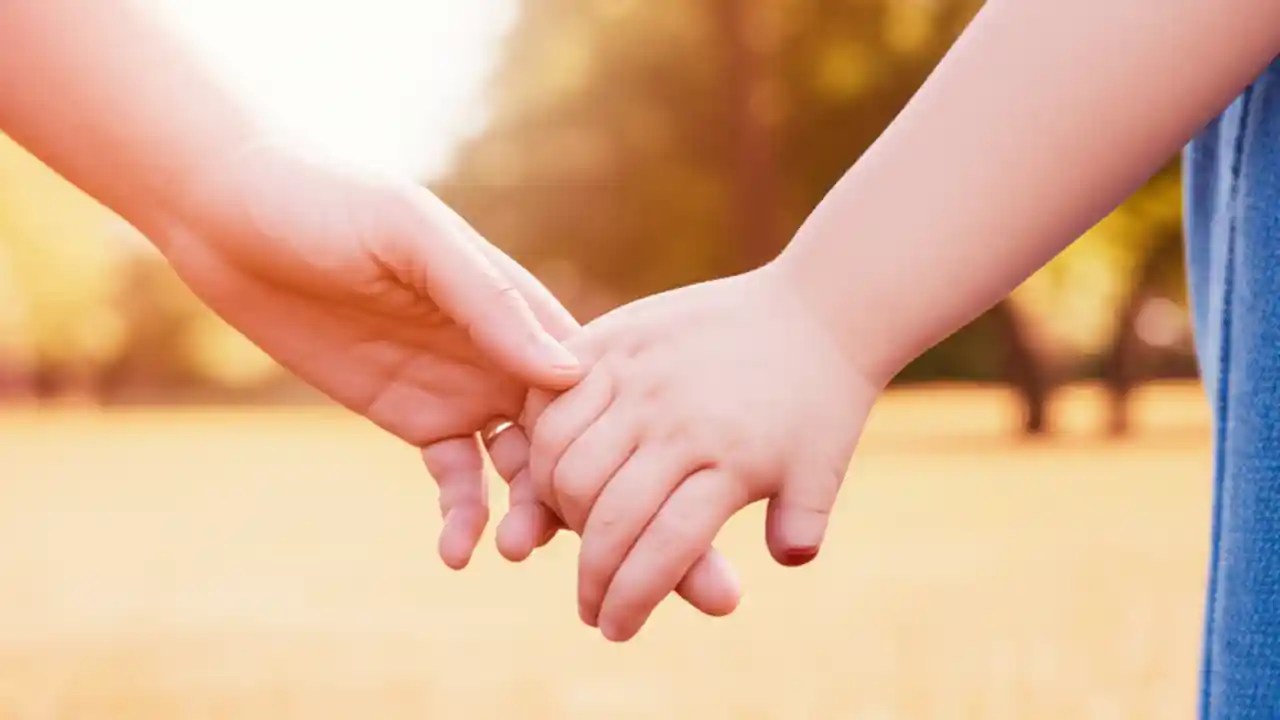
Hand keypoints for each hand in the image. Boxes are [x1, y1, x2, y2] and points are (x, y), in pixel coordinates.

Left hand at [149, 139, 740, 617]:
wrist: (235, 218)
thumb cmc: (331, 204)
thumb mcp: (414, 237)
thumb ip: (488, 301)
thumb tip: (573, 371)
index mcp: (525, 309)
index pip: (601, 389)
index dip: (644, 445)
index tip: (687, 498)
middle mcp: (508, 356)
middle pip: (585, 442)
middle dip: (626, 504)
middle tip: (682, 570)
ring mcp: (466, 391)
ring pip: (527, 472)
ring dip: (540, 520)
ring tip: (523, 556)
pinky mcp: (416, 418)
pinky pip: (456, 481)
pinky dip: (464, 518)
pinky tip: (457, 552)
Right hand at [523, 265, 880, 640]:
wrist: (815, 309)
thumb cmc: (820, 401)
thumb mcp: (821, 469)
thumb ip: (801, 525)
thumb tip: (784, 562)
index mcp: (728, 462)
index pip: (662, 552)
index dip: (630, 600)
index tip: (613, 629)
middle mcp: (678, 421)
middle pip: (603, 517)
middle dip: (590, 577)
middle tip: (589, 603)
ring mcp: (642, 377)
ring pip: (565, 463)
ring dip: (557, 511)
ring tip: (572, 533)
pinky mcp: (617, 339)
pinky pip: (553, 402)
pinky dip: (542, 443)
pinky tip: (556, 467)